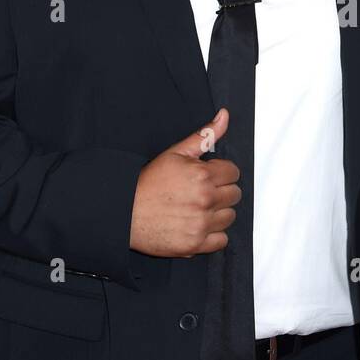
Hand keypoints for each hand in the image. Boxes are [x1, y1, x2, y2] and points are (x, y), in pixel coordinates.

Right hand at [129, 108, 240, 256]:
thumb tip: (224, 116)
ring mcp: (201, 223)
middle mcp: (205, 200)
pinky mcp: (195, 244)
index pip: (234, 173)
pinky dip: (213, 235)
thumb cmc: (148, 183)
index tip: (208, 176)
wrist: (125, 211)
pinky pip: (222, 240)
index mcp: (203, 175)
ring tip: (198, 209)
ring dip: (218, 213)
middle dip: (221, 191)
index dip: (221, 173)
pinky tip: (198, 225)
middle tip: (201, 192)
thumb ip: (204, 135)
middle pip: (234, 195)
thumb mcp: (175, 153)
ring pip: (230, 217)